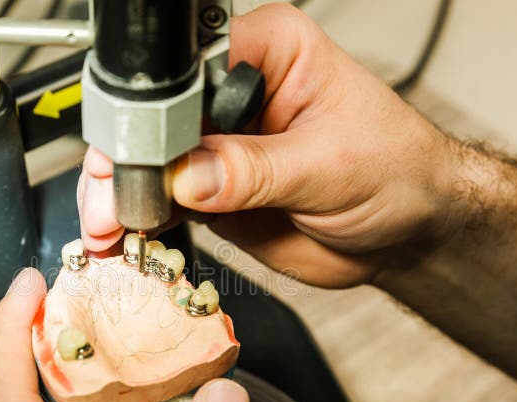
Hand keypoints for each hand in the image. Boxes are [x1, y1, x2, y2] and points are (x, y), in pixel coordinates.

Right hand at [78, 3, 457, 287]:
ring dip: (124, 192)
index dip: (160, 110)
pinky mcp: (212, 188)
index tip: (145, 154)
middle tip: (115, 195)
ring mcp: (218, 143)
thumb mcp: (329, 166)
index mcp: (268, 53)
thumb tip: (189, 175)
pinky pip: (164, 199)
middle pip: (156, 114)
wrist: (406, 233)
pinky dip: (143, 218)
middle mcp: (235, 92)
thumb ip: (255, 170)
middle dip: (126, 155)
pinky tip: (127, 233)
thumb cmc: (397, 171)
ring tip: (110, 223)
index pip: (192, 68)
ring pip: (149, 159)